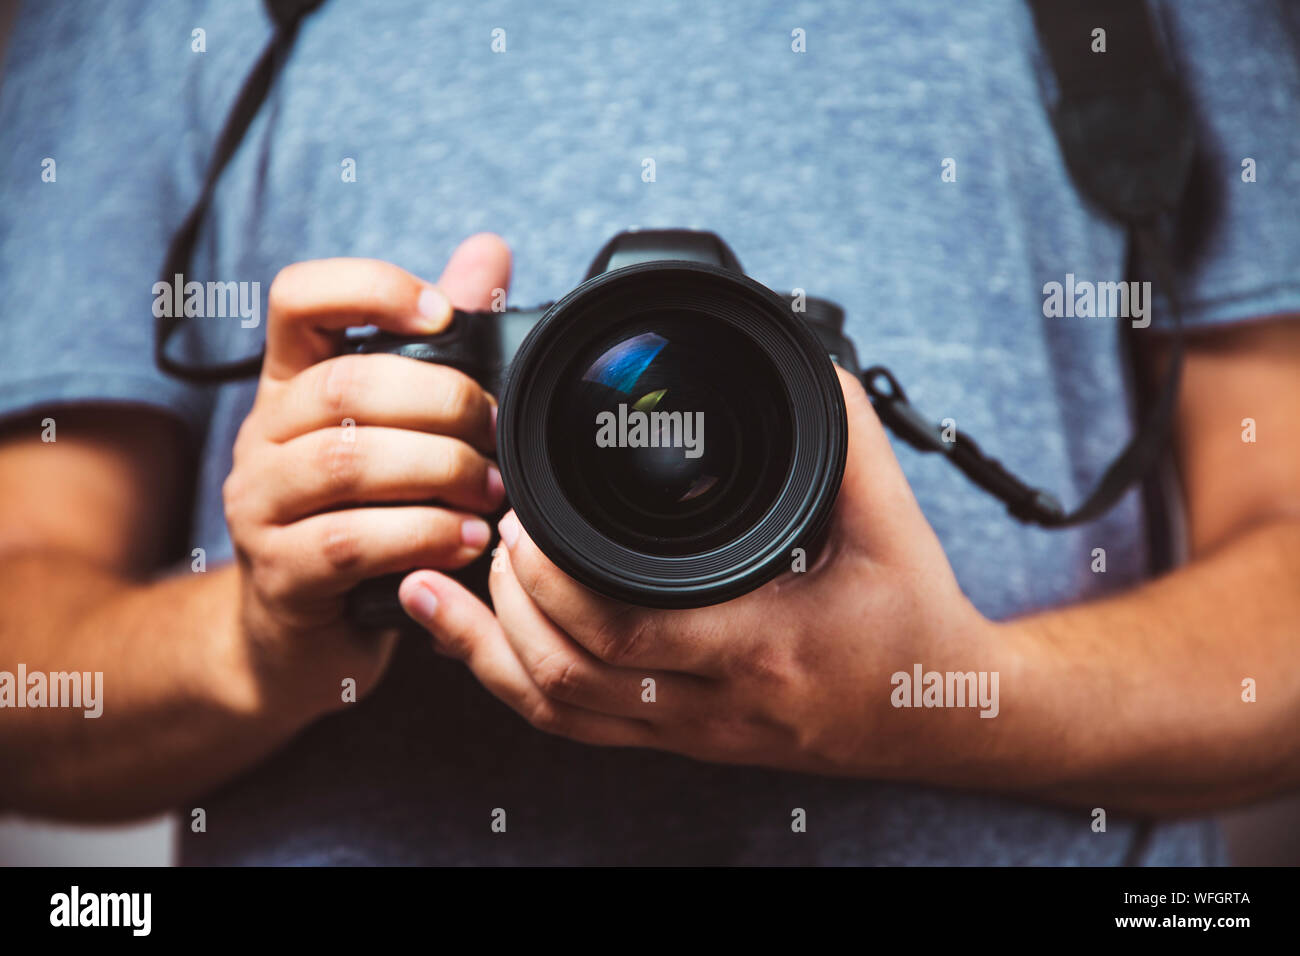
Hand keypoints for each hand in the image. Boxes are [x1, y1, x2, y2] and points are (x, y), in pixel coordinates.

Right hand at [223, 235, 509, 724]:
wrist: (301, 634)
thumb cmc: (363, 516)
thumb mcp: (399, 430)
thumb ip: (441, 346)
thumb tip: (489, 252)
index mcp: (295, 382)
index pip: (301, 298)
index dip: (370, 288)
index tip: (441, 313)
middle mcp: (264, 434)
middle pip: (346, 384)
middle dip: (443, 403)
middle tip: (497, 434)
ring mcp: (260, 504)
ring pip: (347, 463)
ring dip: (439, 471)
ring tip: (491, 493)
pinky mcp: (279, 573)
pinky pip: (351, 541)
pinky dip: (423, 536)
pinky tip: (467, 540)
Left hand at [403, 366, 1013, 777]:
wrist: (940, 715)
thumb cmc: (914, 617)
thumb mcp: (892, 517)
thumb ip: (845, 434)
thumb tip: (796, 358)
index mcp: (762, 645)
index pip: (625, 631)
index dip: (552, 582)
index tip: (522, 521)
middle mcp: (716, 705)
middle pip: (570, 676)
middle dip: (505, 605)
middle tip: (484, 533)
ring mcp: (693, 733)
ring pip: (559, 712)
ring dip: (489, 652)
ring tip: (436, 591)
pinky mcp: (682, 742)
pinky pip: (579, 729)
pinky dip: (516, 685)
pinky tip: (475, 644)